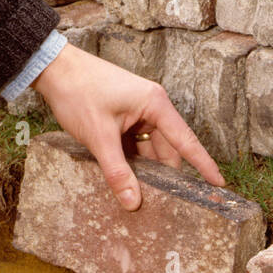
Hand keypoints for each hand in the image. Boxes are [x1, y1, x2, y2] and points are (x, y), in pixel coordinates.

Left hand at [32, 42, 223, 209]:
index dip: (203, 164)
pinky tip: (125, 179)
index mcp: (155, 104)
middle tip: (164, 204)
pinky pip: (134, 147)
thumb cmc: (78, 91)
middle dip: (163, 175)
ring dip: (143, 171)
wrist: (54, 68)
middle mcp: (152, 107)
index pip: (186, 140)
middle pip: (166, 150)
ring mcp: (137, 113)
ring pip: (148, 151)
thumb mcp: (99, 137)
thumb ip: (117, 171)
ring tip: (140, 195)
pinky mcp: (124, 119)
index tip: (218, 183)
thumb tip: (133, 202)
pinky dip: (130, 162)